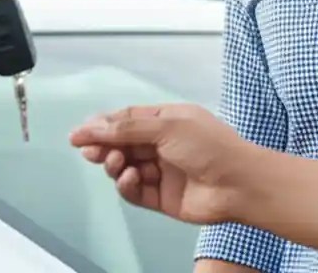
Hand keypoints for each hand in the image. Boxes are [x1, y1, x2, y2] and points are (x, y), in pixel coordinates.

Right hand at [68, 103, 260, 224]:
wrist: (238, 183)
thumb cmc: (210, 146)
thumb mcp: (167, 127)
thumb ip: (128, 129)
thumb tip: (94, 127)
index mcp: (168, 120)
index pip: (128, 120)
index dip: (102, 125)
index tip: (78, 133)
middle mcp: (164, 144)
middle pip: (123, 144)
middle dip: (104, 145)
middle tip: (87, 150)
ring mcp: (163, 171)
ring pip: (126, 167)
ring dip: (115, 164)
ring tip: (115, 163)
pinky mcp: (163, 197)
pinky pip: (136, 191)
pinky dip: (127, 185)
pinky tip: (129, 178)